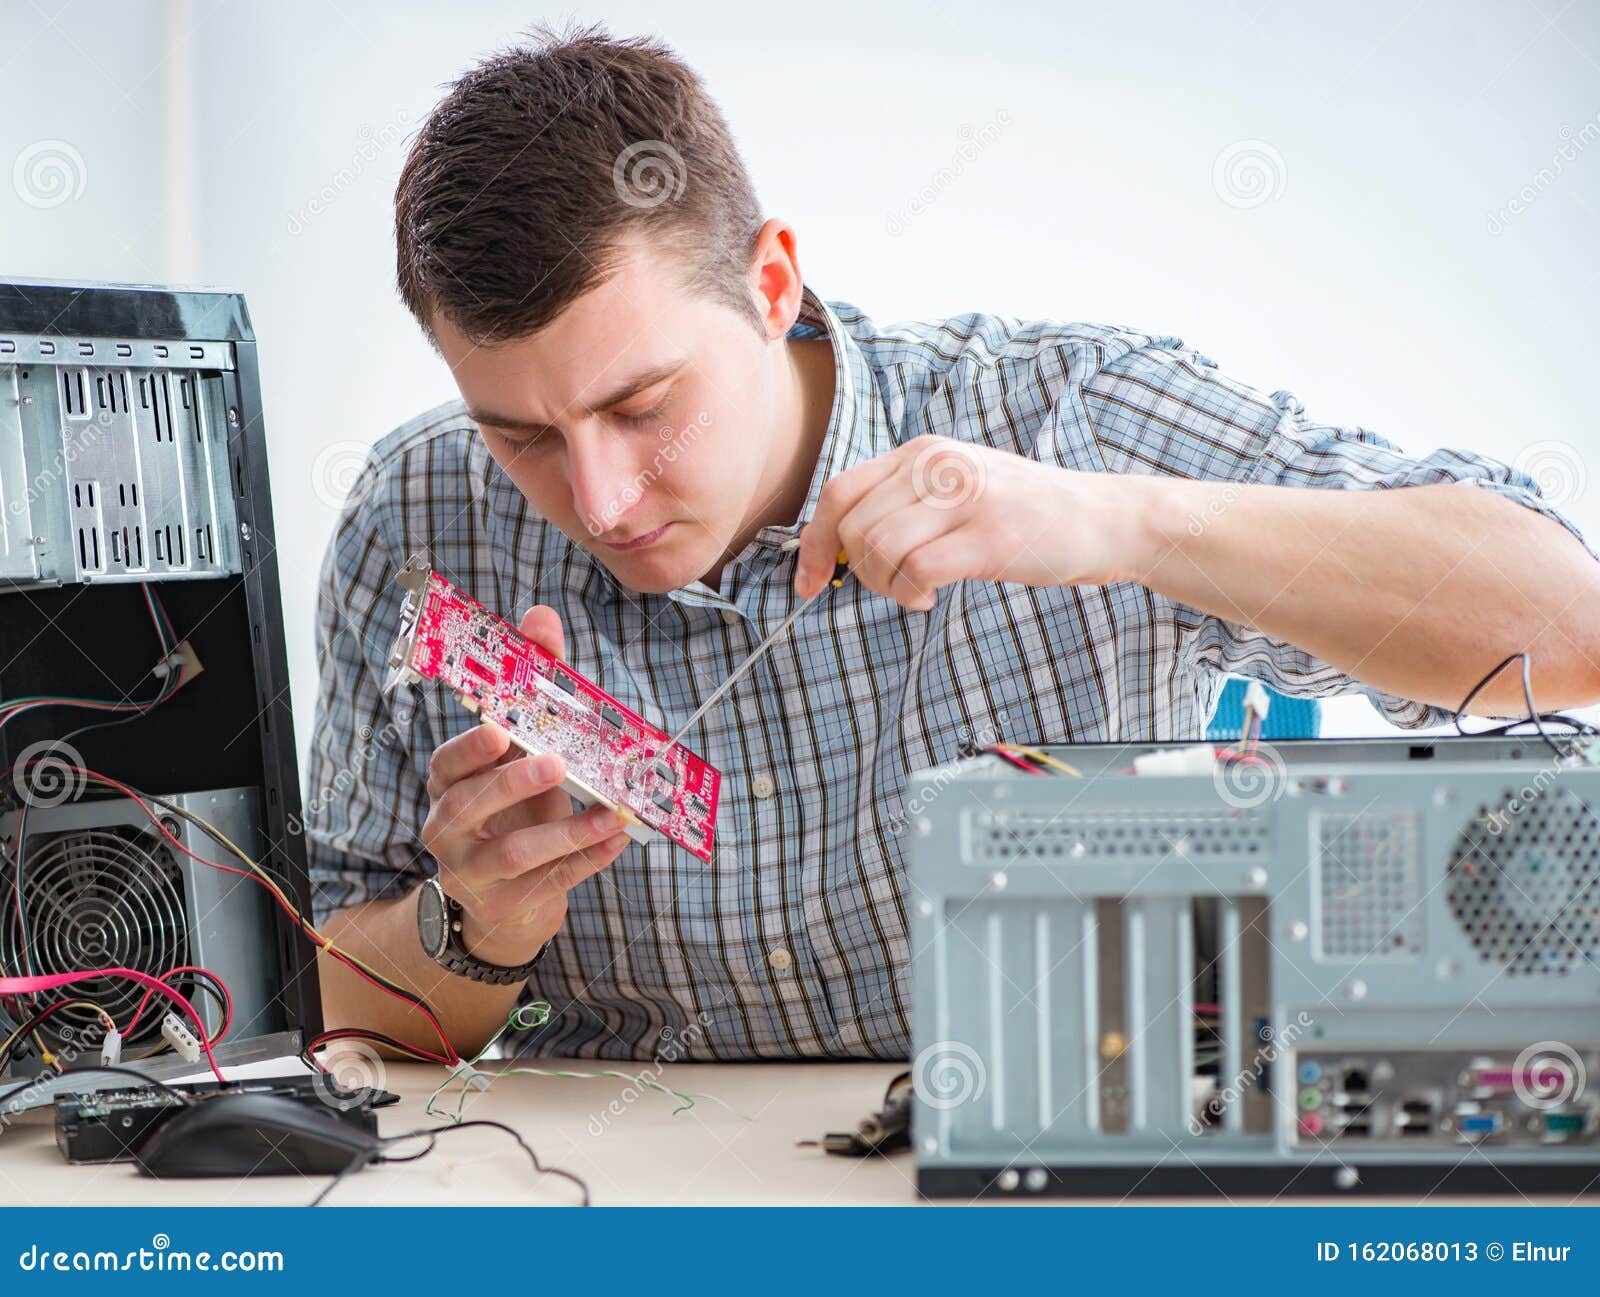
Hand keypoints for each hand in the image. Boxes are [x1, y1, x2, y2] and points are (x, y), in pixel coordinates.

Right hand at [418, 604, 630, 966]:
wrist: (502, 902)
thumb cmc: (513, 809)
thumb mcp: (518, 754)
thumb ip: (530, 686)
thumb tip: (541, 616)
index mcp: (448, 785)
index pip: (446, 763)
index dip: (469, 748)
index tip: (499, 731)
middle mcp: (449, 828)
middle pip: (472, 805)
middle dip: (515, 784)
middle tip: (557, 763)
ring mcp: (473, 873)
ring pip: (516, 852)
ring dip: (569, 831)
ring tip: (613, 815)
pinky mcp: (504, 906)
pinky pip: (550, 883)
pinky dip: (588, 861)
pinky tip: (618, 842)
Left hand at [792, 435, 1147, 608]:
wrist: (1101, 519)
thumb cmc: (1023, 513)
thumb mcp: (956, 487)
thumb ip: (903, 503)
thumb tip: (839, 545)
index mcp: (923, 453)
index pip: (839, 492)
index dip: (814, 542)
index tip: (810, 581)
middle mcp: (938, 466)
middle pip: (852, 526)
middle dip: (856, 570)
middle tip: (890, 586)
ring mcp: (964, 499)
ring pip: (879, 549)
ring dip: (885, 585)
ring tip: (916, 591)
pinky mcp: (988, 537)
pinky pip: (917, 571)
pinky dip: (912, 594)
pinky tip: (931, 596)